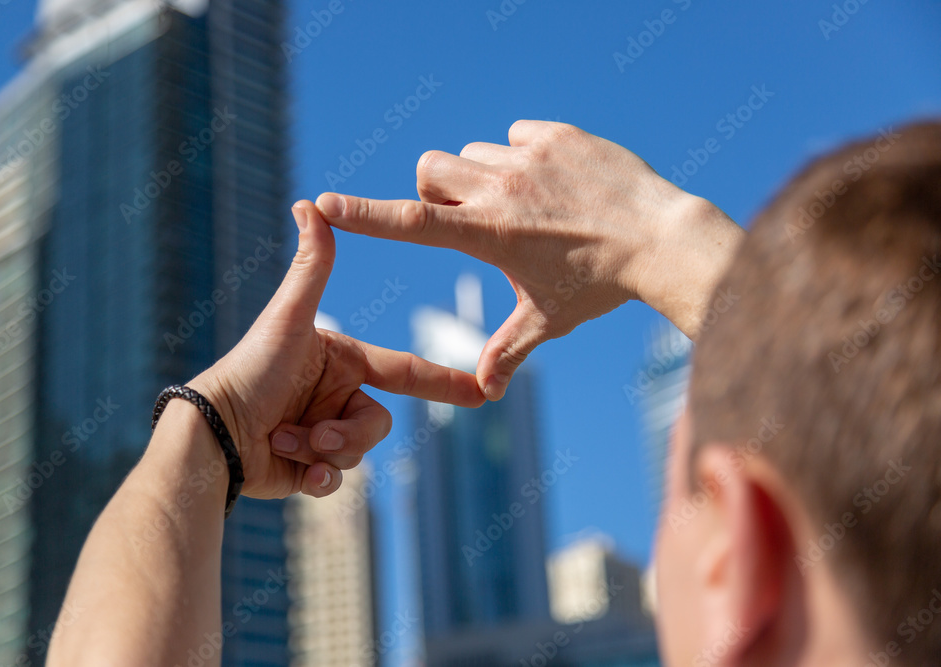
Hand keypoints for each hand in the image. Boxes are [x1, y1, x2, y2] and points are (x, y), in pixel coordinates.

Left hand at [188, 201, 484, 498]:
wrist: (212, 432)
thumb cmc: (249, 368)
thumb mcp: (289, 318)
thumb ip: (311, 266)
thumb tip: (310, 203)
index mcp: (341, 363)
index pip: (403, 371)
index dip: (442, 381)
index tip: (482, 393)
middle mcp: (335, 397)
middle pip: (378, 423)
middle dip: (350, 433)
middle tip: (317, 433)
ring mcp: (322, 434)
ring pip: (357, 453)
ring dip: (324, 451)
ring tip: (288, 441)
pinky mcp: (307, 469)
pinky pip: (336, 481)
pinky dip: (318, 478)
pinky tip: (295, 469)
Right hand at [314, 120, 743, 399]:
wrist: (661, 237)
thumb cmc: (599, 285)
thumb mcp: (547, 321)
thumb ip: (507, 351)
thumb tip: (483, 393)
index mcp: (487, 234)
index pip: (410, 223)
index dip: (363, 215)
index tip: (323, 203)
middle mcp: (499, 188)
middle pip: (429, 170)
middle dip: (434, 192)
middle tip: (469, 220)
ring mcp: (528, 156)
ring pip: (472, 154)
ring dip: (479, 176)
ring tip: (523, 206)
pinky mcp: (556, 134)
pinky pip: (514, 134)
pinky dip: (521, 156)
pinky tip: (555, 184)